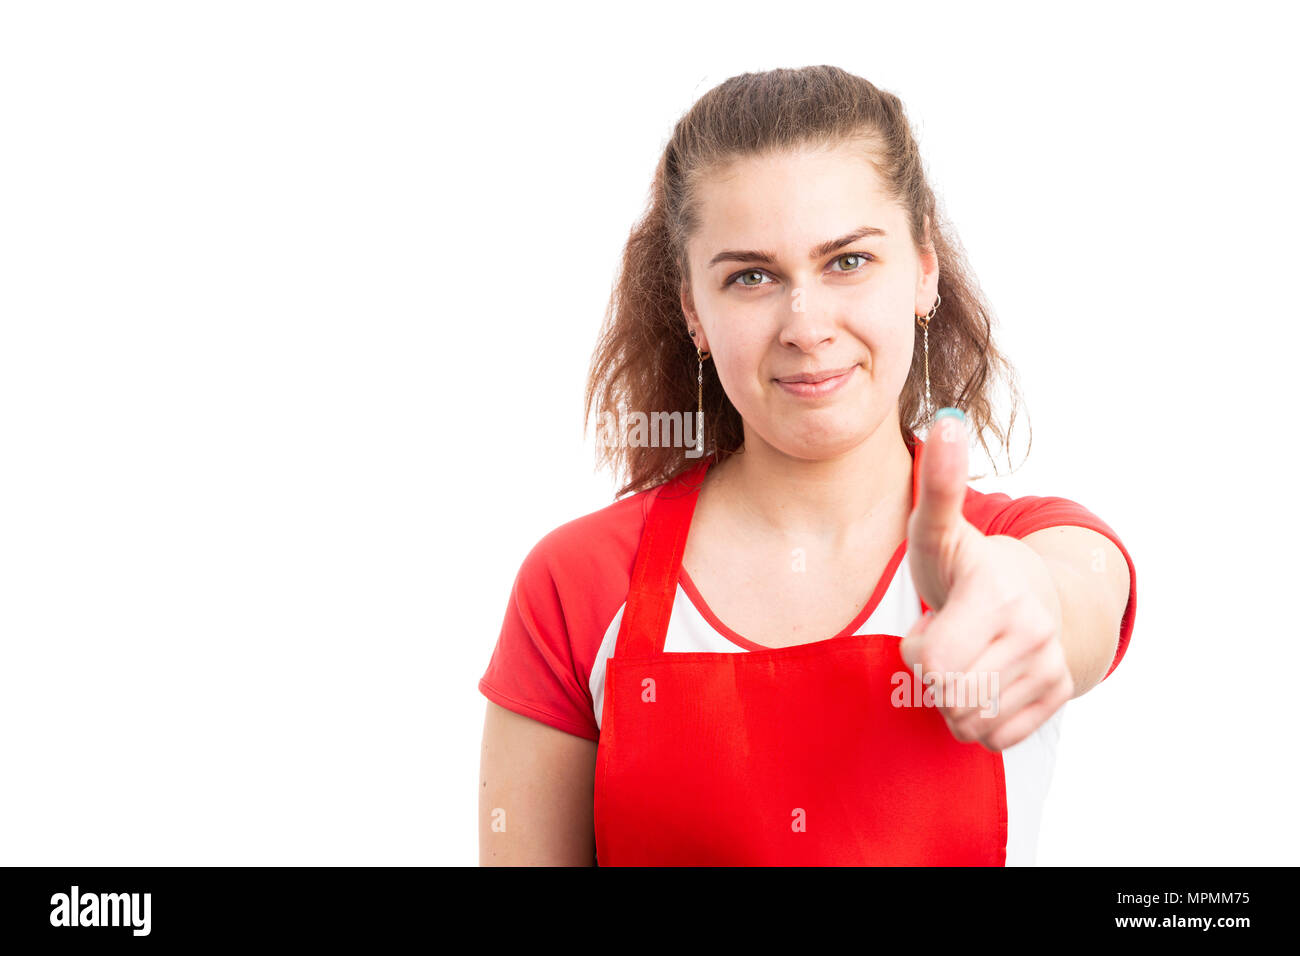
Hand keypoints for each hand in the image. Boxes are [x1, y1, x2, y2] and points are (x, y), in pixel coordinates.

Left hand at [899, 411, 1073, 750]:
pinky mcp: (1058, 692)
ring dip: (954, 699)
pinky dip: (980, 719)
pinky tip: (986, 680)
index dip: (917, 650)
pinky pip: (996, 736)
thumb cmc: (963, 563)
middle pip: (950, 694)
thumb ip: (938, 484)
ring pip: (972, 720)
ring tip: (966, 657)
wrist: (1026, 588)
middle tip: (948, 640)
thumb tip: (947, 422)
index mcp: (997, 592)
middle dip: (935, 676)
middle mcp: (1033, 631)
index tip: (930, 624)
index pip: (932, 663)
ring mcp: (1050, 664)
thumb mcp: (938, 527)